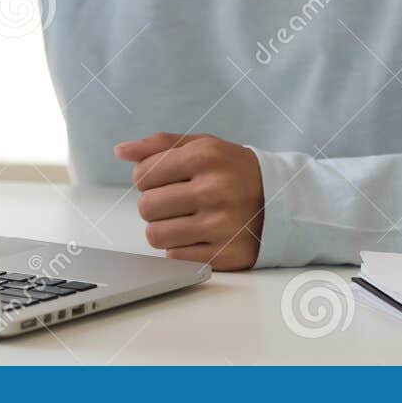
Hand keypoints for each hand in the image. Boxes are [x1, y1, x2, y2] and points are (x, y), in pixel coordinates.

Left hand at [115, 132, 264, 270]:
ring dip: (163, 229)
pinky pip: (175, 257)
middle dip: (155, 205)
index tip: (166, 180)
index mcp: (205, 156)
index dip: (147, 179)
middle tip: (176, 201)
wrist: (281, 199)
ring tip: (183, 219)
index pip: (142, 175)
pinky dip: (180, 248)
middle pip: (146, 207)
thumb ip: (159, 145)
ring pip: (156, 236)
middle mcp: (214, 189)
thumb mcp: (203, 145)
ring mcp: (221, 224)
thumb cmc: (233, 170)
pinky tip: (198, 235)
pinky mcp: (226, 254)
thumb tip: (120, 151)